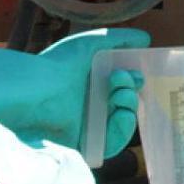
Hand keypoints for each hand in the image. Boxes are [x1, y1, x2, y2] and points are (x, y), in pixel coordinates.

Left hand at [23, 27, 149, 148]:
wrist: (36, 88)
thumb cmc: (60, 63)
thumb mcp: (92, 43)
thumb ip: (120, 39)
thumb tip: (146, 39)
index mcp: (91, 84)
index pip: (122, 86)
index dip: (133, 80)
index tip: (134, 73)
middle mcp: (91, 105)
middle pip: (125, 103)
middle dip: (131, 89)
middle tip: (120, 79)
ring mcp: (89, 126)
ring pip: (124, 123)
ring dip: (130, 106)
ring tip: (118, 94)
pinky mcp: (86, 144)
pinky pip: (113, 144)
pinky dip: (123, 129)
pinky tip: (121, 113)